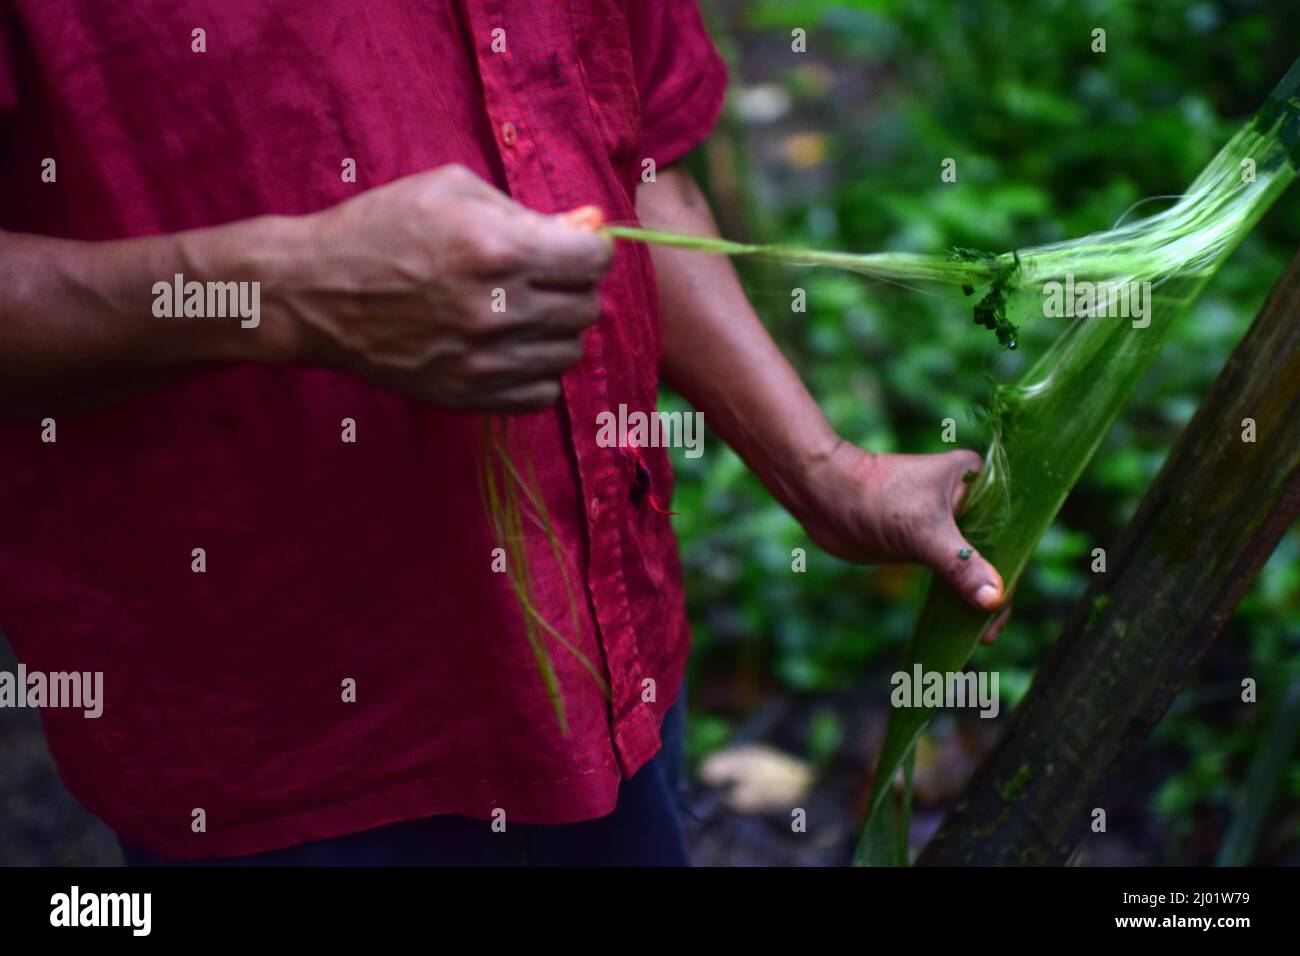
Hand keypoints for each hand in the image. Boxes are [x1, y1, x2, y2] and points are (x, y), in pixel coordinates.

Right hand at [272, 164, 612, 411]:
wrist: (315, 292)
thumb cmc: (383, 227)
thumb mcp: (453, 191)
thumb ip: (527, 210)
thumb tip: (591, 223)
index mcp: (500, 249)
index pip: (594, 261)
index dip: (589, 249)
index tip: (570, 246)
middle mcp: (499, 310)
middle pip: (586, 308)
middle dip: (572, 287)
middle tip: (540, 278)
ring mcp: (485, 360)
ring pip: (569, 353)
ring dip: (556, 330)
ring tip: (521, 313)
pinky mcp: (469, 395)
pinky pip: (542, 394)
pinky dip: (537, 372)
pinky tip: (510, 349)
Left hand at [798, 442, 1011, 641]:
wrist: (822, 497)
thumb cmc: (871, 498)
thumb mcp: (922, 531)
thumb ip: (960, 564)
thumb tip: (993, 599)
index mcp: (976, 480)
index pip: (1009, 529)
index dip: (1010, 568)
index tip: (1000, 605)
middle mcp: (966, 498)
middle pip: (996, 548)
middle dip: (995, 588)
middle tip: (987, 632)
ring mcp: (945, 520)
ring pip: (973, 562)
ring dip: (975, 594)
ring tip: (979, 634)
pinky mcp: (923, 540)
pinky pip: (950, 569)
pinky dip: (955, 593)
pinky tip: (959, 622)